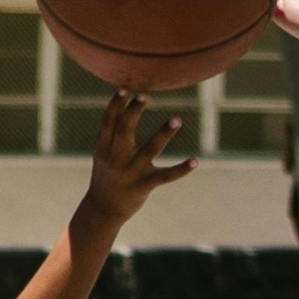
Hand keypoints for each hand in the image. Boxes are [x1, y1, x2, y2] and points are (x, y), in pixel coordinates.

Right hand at [82, 88, 197, 228]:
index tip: (124, 89)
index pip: (108, 122)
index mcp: (103, 148)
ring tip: (177, 119)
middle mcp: (116, 158)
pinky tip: (195, 161)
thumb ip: (112, 132)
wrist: (103, 210)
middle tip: (144, 95)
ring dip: (163, 134)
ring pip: (149, 150)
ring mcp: (131, 172)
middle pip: (125, 131)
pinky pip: (165, 176)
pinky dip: (181, 169)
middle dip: (133, 112)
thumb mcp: (103, 153)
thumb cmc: (107, 175)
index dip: (115, 105)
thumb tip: (123, 104)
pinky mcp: (144, 185)